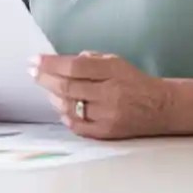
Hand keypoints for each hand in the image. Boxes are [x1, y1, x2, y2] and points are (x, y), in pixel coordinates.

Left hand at [31, 52, 172, 139]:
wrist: (160, 107)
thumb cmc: (134, 81)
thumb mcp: (116, 61)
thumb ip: (90, 60)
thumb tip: (62, 61)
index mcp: (112, 72)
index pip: (75, 66)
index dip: (51, 63)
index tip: (34, 60)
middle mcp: (109, 94)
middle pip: (67, 87)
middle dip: (44, 79)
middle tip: (32, 72)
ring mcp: (108, 115)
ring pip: (69, 107)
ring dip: (53, 97)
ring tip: (48, 90)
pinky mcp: (107, 132)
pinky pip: (78, 126)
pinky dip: (65, 117)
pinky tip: (61, 108)